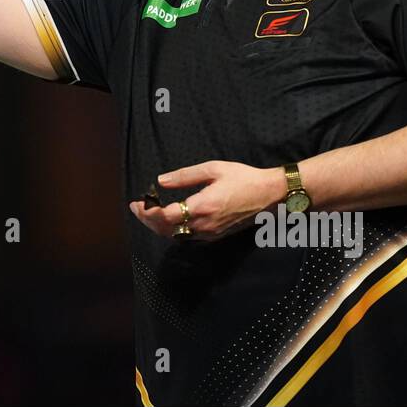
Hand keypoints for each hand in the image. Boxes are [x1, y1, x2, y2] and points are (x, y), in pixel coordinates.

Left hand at [128, 161, 281, 241]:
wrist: (270, 195)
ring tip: (149, 212)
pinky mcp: (216, 236)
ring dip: (159, 227)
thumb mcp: (213, 169)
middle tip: (138, 208)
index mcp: (202, 207)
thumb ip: (185, 176)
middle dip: (148, 220)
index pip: (165, 216)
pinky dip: (174, 230)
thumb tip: (161, 181)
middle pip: (167, 230)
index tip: (137, 202)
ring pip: (176, 236)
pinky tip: (170, 219)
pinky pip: (188, 237)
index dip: (147, 211)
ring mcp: (210, 233)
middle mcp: (204, 225)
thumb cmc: (243, 178)